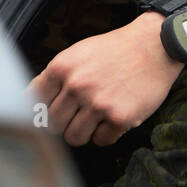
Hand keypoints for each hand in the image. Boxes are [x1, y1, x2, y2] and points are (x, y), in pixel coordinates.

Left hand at [28, 11, 185, 147]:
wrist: (154, 45)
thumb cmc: (115, 50)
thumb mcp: (77, 54)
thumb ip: (55, 78)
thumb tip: (32, 105)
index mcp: (61, 68)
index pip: (33, 103)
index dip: (40, 111)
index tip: (47, 114)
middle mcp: (76, 86)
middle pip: (53, 125)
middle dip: (64, 122)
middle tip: (78, 114)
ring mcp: (98, 103)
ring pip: (74, 138)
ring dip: (83, 131)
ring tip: (95, 117)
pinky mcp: (119, 118)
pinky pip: (101, 141)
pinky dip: (106, 133)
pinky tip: (113, 117)